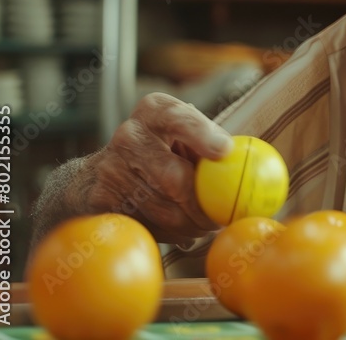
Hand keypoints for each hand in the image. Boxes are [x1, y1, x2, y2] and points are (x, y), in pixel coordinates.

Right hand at [85, 92, 234, 243]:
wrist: (98, 176)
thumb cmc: (163, 152)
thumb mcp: (184, 137)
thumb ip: (213, 145)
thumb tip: (248, 165)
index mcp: (155, 111)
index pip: (179, 117)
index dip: (202, 133)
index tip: (223, 152)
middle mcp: (129, 134)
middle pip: (173, 177)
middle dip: (203, 206)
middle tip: (222, 220)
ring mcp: (108, 167)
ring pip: (162, 209)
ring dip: (189, 226)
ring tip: (202, 226)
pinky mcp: (98, 199)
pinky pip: (145, 225)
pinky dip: (168, 234)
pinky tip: (177, 231)